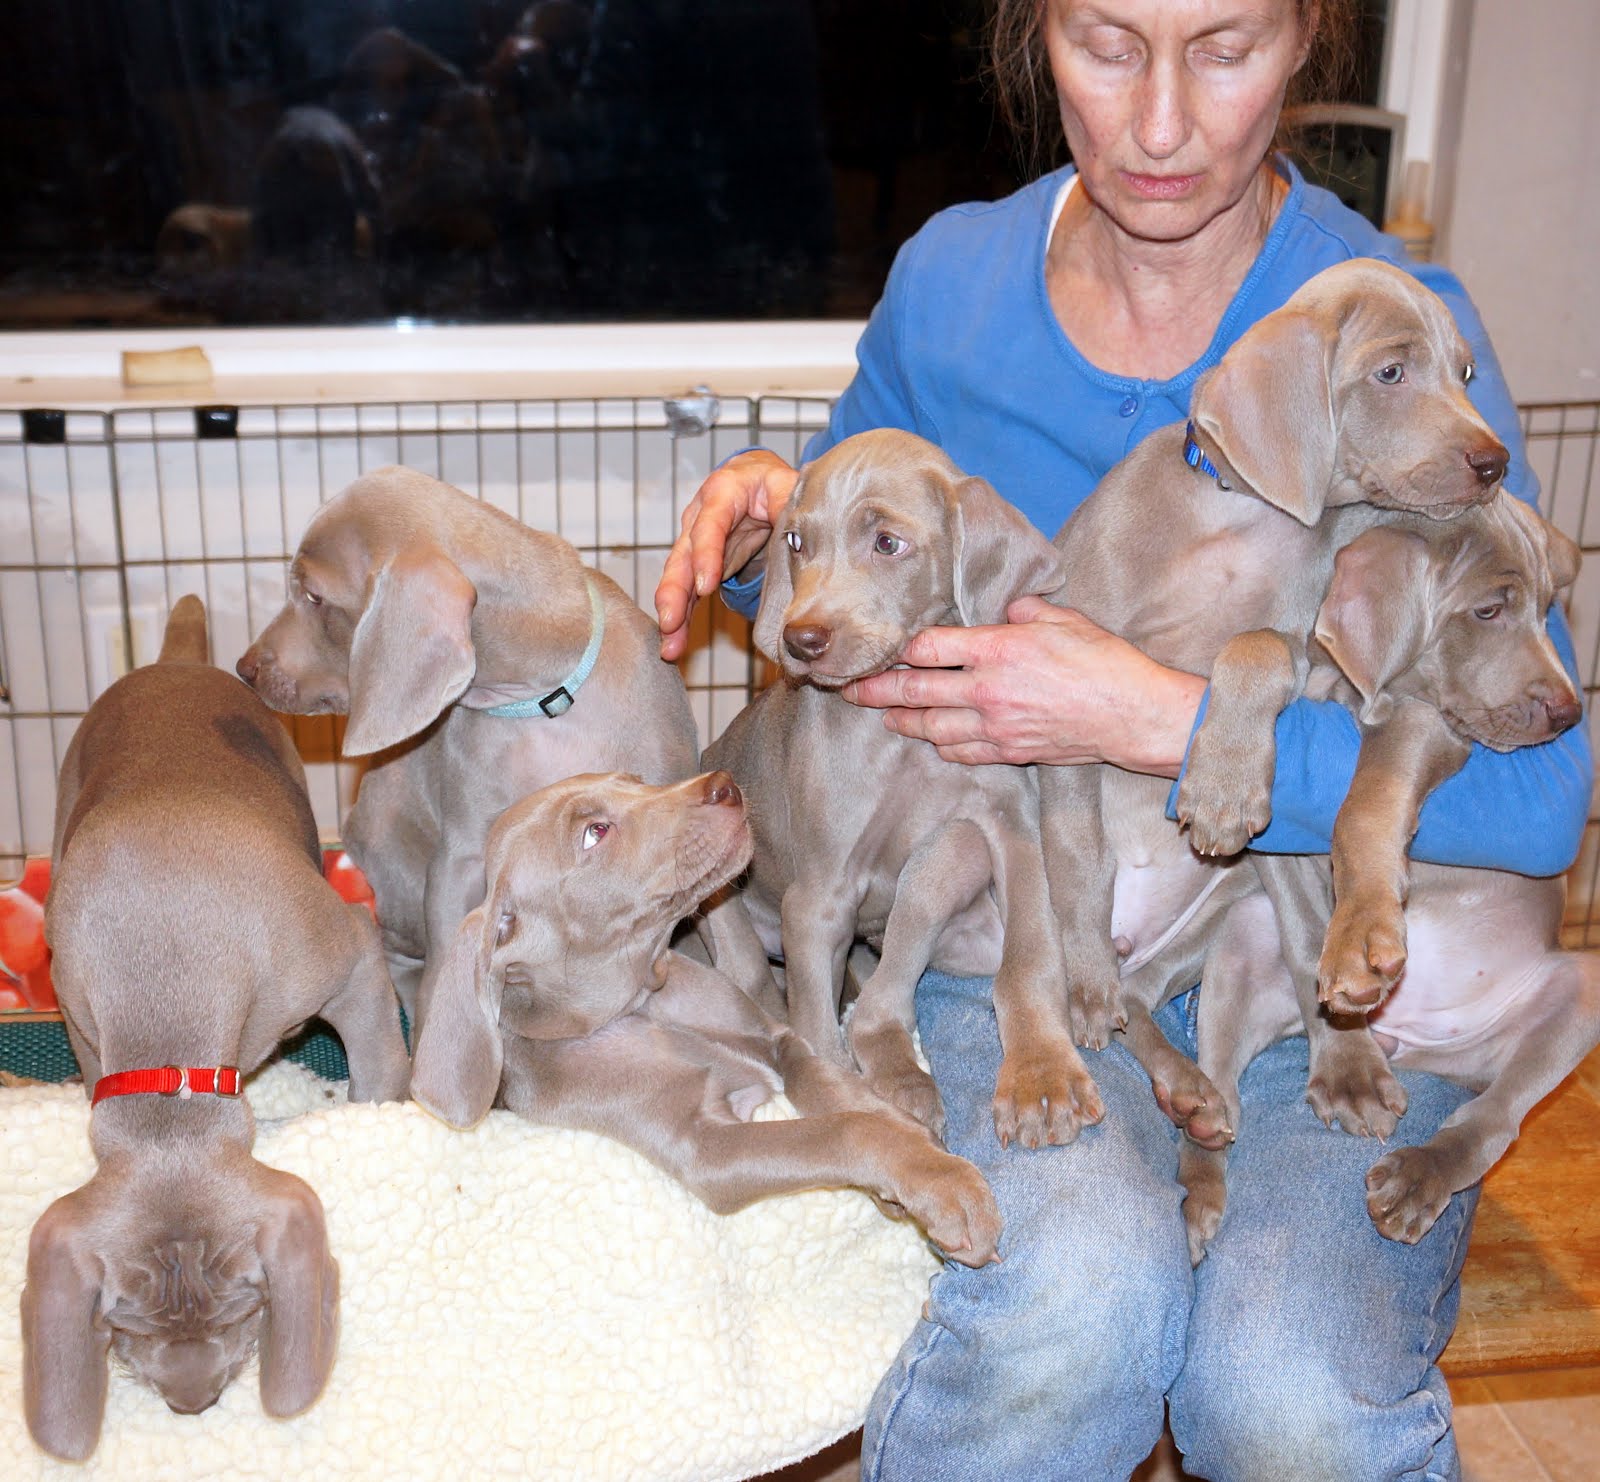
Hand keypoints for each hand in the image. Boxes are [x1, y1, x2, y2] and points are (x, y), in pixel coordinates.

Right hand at [655, 449, 799, 660]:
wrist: (755, 481)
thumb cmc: (770, 483)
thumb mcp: (783, 484)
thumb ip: (788, 503)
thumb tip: (799, 531)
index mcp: (721, 493)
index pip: (710, 524)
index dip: (705, 554)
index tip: (704, 585)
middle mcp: (698, 518)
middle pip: (682, 556)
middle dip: (675, 592)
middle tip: (670, 622)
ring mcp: (694, 544)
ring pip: (679, 580)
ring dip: (673, 614)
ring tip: (669, 646)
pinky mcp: (698, 566)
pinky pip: (687, 595)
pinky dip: (682, 620)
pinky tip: (675, 644)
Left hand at [840, 596, 1206, 775]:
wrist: (1134, 714)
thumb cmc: (1104, 662)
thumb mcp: (1064, 619)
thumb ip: (1025, 611)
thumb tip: (1006, 610)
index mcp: (997, 650)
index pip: (928, 648)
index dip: (899, 648)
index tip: (879, 648)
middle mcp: (987, 690)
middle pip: (915, 692)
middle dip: (876, 690)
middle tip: (848, 689)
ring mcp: (996, 726)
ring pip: (932, 728)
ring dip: (903, 722)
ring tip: (883, 716)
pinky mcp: (1011, 751)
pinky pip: (963, 752)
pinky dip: (942, 746)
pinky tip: (931, 740)